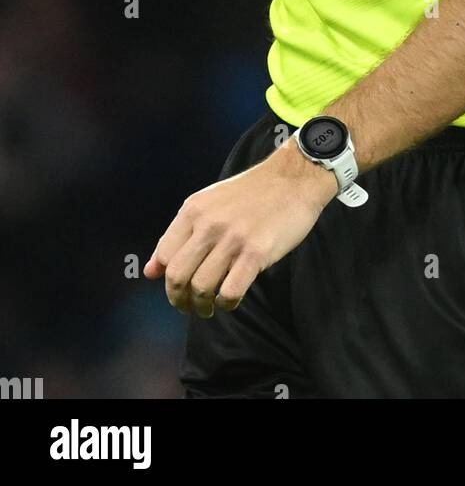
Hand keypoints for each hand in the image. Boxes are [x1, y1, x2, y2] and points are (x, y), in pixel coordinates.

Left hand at [143, 143, 335, 316]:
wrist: (294, 178)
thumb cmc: (252, 193)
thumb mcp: (209, 203)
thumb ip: (180, 235)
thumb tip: (150, 271)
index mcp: (194, 210)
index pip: (164, 255)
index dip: (167, 280)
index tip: (178, 289)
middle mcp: (209, 224)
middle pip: (177, 276)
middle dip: (180, 300)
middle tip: (190, 307)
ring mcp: (232, 238)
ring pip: (201, 287)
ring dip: (202, 306)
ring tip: (210, 307)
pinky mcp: (256, 252)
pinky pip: (230, 291)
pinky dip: (226, 304)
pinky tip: (230, 301)